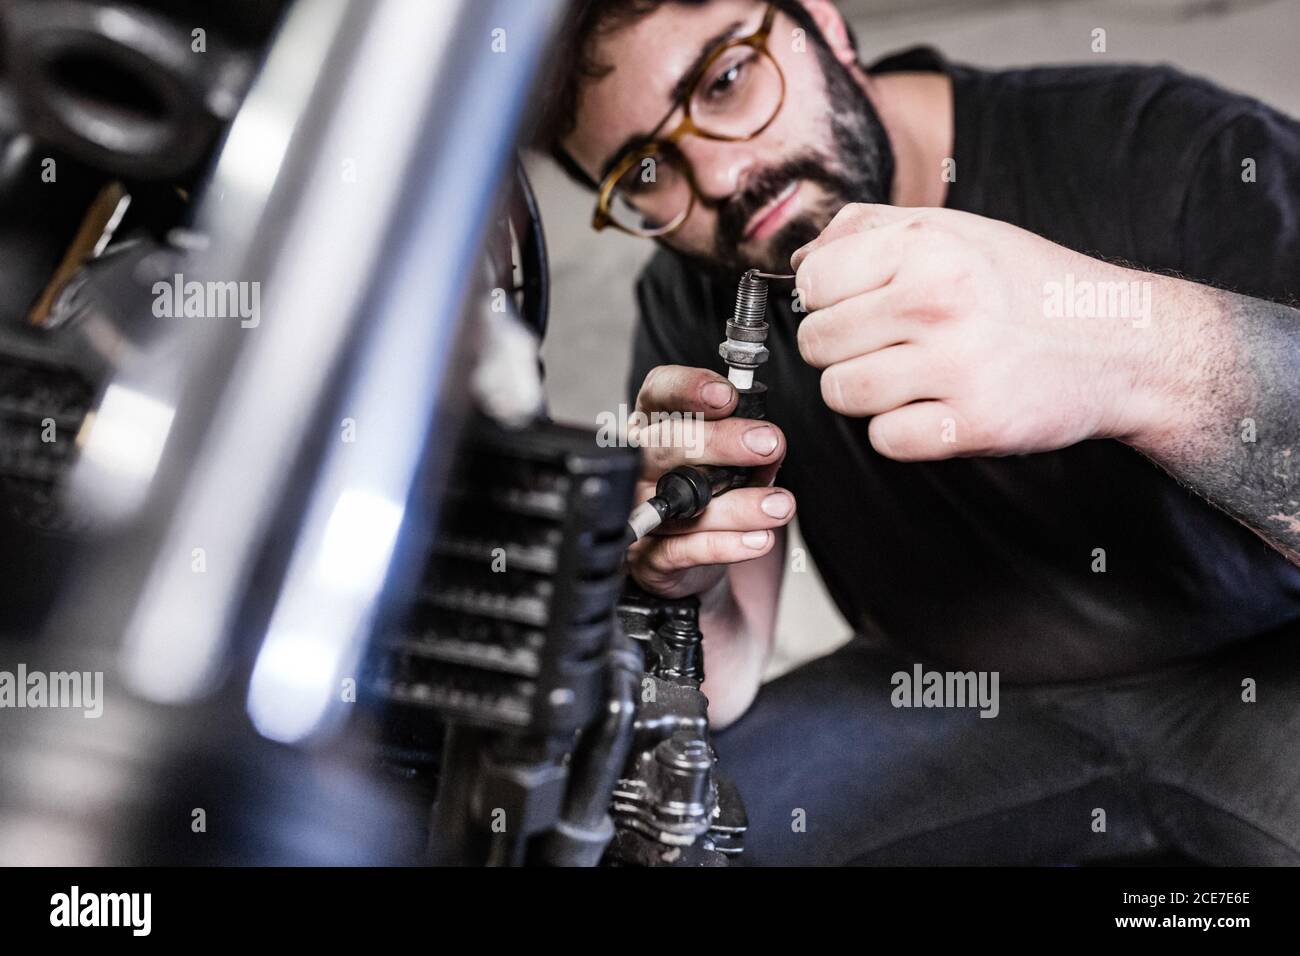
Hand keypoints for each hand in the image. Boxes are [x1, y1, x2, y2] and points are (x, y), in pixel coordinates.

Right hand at [625, 365, 794, 597]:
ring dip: (738, 505)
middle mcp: (639, 464)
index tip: (727, 396)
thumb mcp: (731, 460)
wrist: (689, 555)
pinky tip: (758, 538)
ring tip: (779, 504)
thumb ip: (751, 446)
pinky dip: (726, 545)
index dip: (687, 389)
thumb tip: (772, 445)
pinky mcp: (649, 556)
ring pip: (682, 501)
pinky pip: (685, 550)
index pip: (658, 394)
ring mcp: (639, 510)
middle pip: (665, 444)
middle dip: (720, 441)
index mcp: (654, 425)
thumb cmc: (708, 492)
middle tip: (768, 444)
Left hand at [791, 204, 1174, 459]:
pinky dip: (899, 432)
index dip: (825, 297)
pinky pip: (884, 439)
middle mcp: (937, 302)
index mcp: (927, 247)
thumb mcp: (958, 231)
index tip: (853, 304)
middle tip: (884, 345)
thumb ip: (872, 231)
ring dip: (863, 392)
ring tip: (905, 376)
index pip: (813, 280)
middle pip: (817, 342)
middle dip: (840, 348)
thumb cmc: (1030, 285)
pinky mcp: (972, 424)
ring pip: (841, 393)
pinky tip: (932, 408)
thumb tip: (802, 258)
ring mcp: (954, 366)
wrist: (1124, 343)